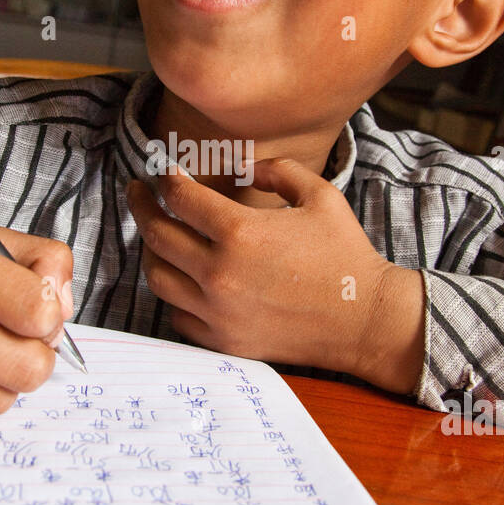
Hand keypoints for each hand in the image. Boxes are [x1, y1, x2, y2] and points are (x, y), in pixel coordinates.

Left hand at [127, 158, 424, 392]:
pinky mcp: (223, 340)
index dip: (165, 179)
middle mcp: (220, 273)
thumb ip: (275, 169)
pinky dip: (173, 293)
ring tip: (157, 236)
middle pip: (157, 235)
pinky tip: (182, 278)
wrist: (363, 318)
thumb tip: (241, 164)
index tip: (163, 172)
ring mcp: (218, 311)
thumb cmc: (345, 253)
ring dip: (151, 251)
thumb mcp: (319, 194)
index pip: (179, 198)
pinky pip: (178, 314)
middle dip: (142, 206)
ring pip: (158, 277)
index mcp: (241, 232)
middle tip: (139, 193)